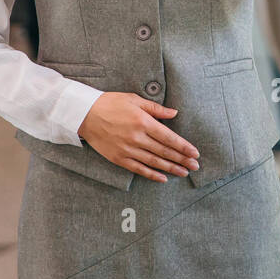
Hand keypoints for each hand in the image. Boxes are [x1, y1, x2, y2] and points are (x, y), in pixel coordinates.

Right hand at [77, 92, 200, 181]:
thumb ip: (156, 109)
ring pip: (154, 162)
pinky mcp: (118, 158)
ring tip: (184, 172)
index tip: (195, 153)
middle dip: (182, 159)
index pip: (169, 137)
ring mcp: (127, 149)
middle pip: (164, 151)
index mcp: (143, 122)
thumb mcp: (134, 100)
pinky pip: (138, 169)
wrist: (84, 114)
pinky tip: (163, 178)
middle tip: (195, 166)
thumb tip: (174, 113)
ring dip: (171, 168)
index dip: (183, 147)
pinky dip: (151, 174)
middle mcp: (137, 137)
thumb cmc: (110, 103)